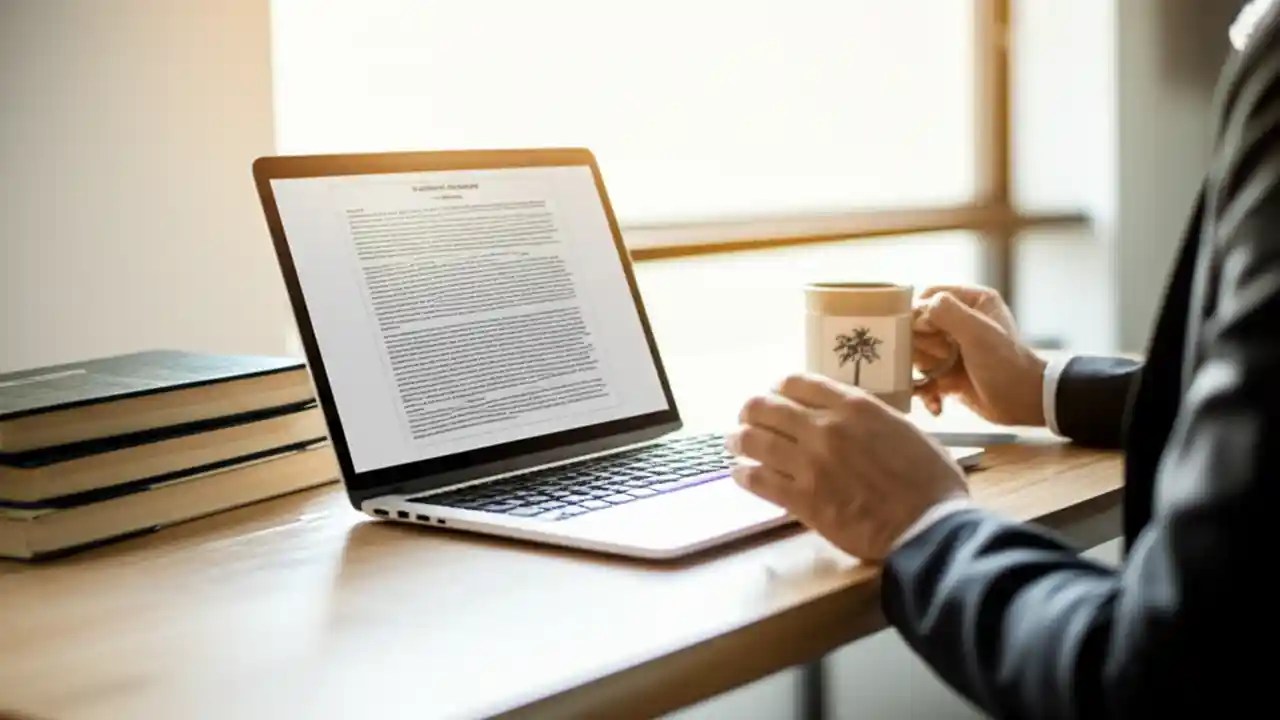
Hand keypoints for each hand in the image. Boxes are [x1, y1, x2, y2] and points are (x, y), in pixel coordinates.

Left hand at [726, 373, 967, 560]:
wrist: (929, 527)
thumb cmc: (930, 480)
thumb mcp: (904, 430)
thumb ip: (869, 419)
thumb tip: (850, 419)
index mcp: (854, 406)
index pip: (797, 382)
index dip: (778, 388)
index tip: (775, 396)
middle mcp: (825, 427)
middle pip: (765, 407)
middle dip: (750, 411)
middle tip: (746, 419)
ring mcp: (810, 463)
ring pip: (753, 440)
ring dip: (738, 440)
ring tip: (734, 444)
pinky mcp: (801, 499)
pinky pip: (758, 480)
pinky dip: (744, 475)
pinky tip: (740, 475)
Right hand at [913, 285, 1046, 425]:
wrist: (1024, 402)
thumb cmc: (1005, 363)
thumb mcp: (977, 332)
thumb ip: (947, 312)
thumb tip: (917, 311)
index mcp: (972, 301)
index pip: (929, 295)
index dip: (920, 314)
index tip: (926, 332)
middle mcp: (960, 321)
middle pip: (918, 327)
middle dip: (925, 347)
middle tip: (945, 358)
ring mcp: (953, 349)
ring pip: (918, 353)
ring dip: (925, 371)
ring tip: (943, 382)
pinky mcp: (948, 374)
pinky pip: (924, 378)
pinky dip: (926, 392)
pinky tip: (937, 403)